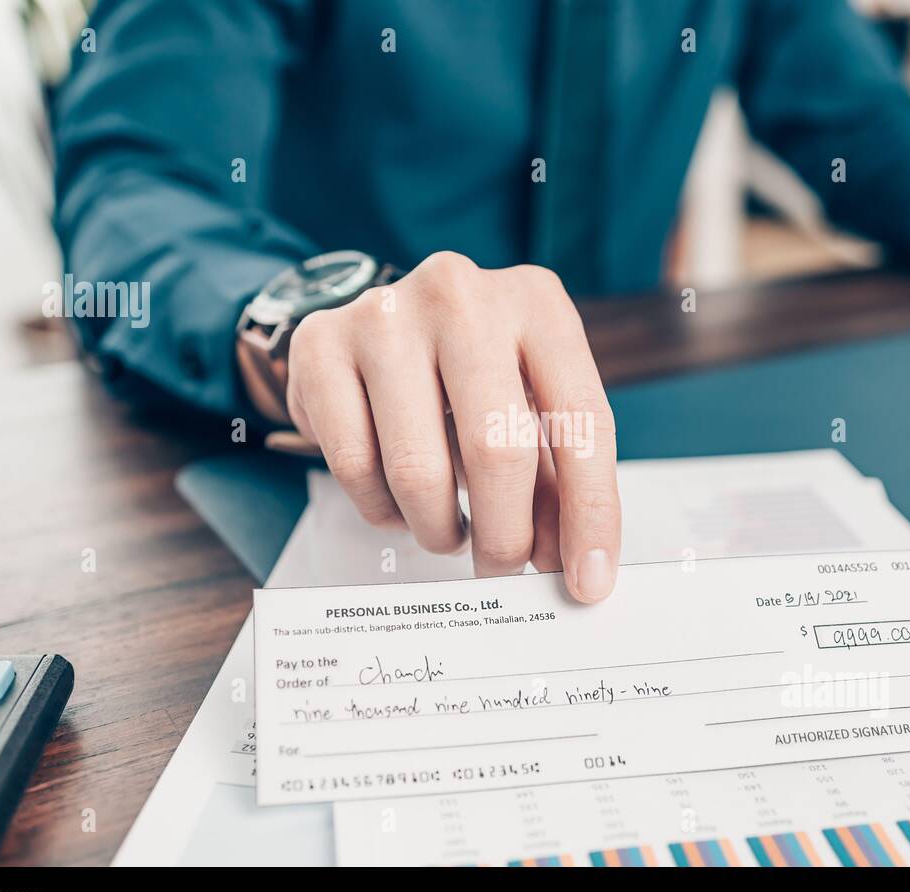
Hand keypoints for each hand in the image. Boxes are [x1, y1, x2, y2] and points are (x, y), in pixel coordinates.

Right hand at [282, 251, 619, 602]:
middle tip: (502, 569)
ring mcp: (385, 315)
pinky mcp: (320, 345)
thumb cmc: (471, 374)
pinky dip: (381, 508)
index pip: (582, 421)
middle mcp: (462, 294)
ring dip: (438, 528)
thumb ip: (555, 481)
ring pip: (417, 468)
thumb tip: (573, 564)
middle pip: (497, 449)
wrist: (381, 321)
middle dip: (506, 536)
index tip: (587, 579)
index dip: (589, 513)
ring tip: (447, 532)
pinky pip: (353, 464)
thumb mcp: (529, 408)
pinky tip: (398, 503)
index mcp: (537, 302)